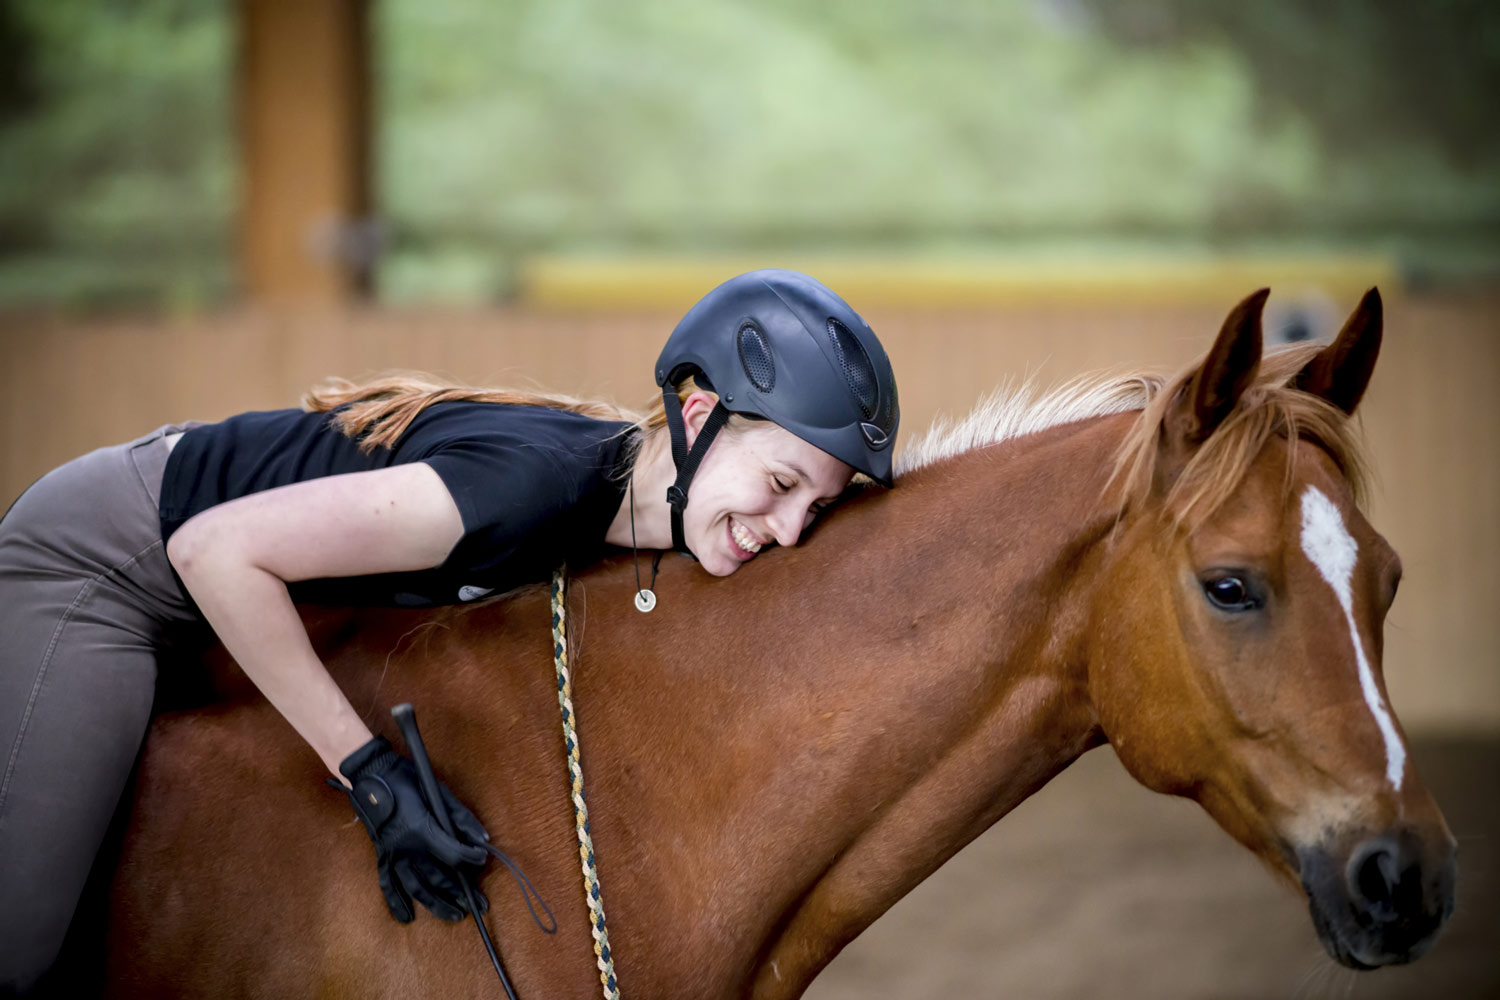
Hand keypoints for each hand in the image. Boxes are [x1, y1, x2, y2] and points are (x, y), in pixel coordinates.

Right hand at [330, 735, 490, 922]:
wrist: (372, 776)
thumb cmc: (407, 780)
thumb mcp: (439, 792)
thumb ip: (461, 818)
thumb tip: (482, 839)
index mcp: (423, 831)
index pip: (454, 855)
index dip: (471, 860)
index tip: (482, 859)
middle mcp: (408, 849)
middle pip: (439, 878)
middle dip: (462, 893)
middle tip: (479, 905)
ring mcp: (393, 854)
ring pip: (416, 888)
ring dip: (437, 904)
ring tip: (455, 915)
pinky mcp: (383, 855)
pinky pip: (388, 883)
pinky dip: (396, 902)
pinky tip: (406, 918)